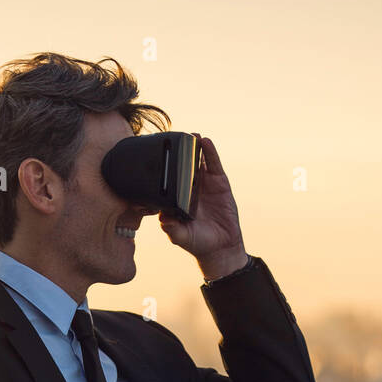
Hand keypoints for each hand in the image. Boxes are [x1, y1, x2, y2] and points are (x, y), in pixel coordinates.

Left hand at [158, 134, 246, 278]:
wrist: (221, 247)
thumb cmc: (197, 243)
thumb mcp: (181, 237)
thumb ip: (171, 228)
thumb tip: (162, 219)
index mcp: (177, 198)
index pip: (168, 178)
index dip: (164, 167)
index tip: (159, 154)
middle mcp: (188, 188)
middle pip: (182, 165)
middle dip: (179, 152)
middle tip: (174, 138)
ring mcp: (204, 184)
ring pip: (197, 161)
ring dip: (194, 147)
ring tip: (190, 135)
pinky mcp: (219, 182)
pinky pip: (214, 164)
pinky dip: (210, 152)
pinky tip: (206, 142)